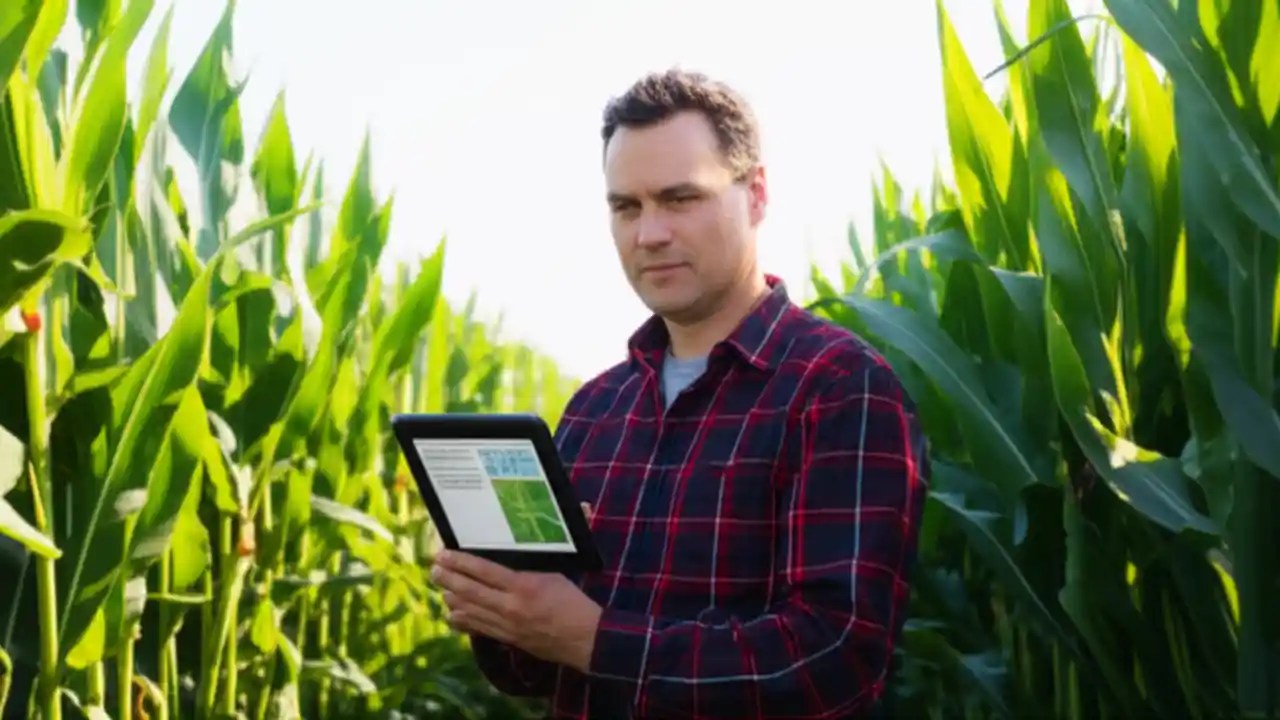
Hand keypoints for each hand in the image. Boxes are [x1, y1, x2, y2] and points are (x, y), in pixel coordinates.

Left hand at [430, 503, 601, 671]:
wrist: (584, 638)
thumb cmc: (572, 601)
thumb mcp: (553, 575)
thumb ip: (528, 567)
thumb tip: (506, 556)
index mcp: (523, 585)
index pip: (484, 571)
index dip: (460, 562)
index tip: (443, 554)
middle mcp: (510, 606)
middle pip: (470, 591)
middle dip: (448, 579)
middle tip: (434, 569)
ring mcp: (506, 626)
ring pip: (469, 611)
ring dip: (451, 599)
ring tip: (440, 588)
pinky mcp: (507, 639)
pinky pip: (478, 629)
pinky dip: (462, 621)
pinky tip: (451, 615)